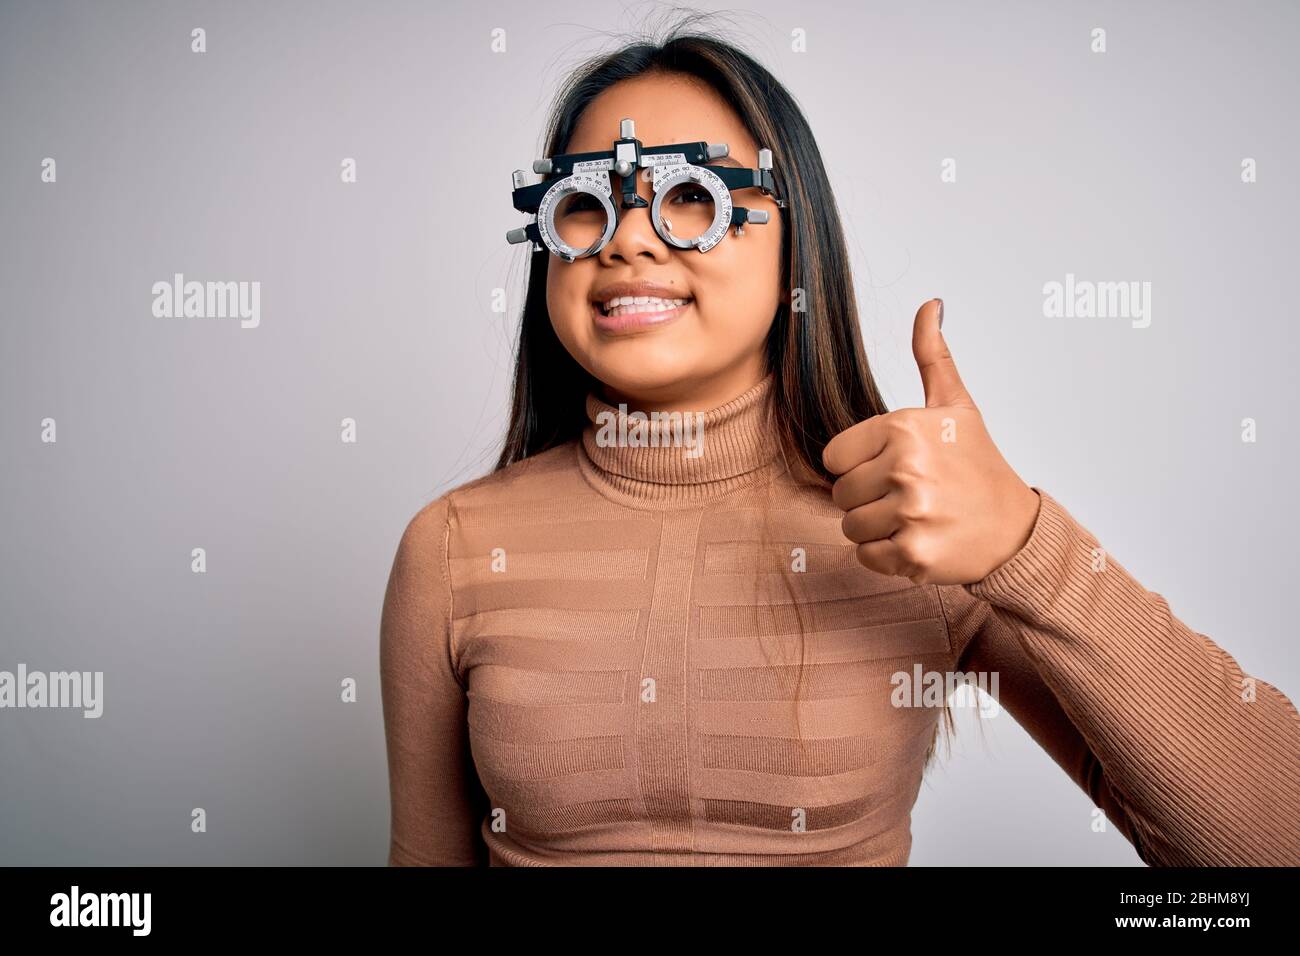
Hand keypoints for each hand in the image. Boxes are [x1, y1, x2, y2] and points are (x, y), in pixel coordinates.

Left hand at [822, 299, 1040, 585]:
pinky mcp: (913, 554)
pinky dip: (886, 556)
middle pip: (840, 494)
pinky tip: (917, 539)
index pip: (834, 457)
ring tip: (913, 518)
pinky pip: (866, 556)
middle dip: (867, 499)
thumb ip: (933, 356)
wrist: (1015, 529)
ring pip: (850, 527)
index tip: (891, 467)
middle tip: (908, 496)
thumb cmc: (978, 465)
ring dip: (875, 528)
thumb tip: (930, 304)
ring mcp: (910, 513)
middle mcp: (906, 468)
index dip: (858, 465)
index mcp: (904, 428)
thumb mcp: (956, 405)